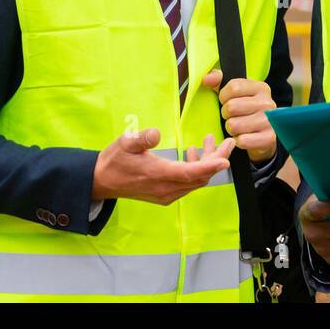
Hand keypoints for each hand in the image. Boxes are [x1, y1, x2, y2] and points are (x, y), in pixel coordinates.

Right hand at [92, 127, 235, 205]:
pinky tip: (192, 154)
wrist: (101, 181)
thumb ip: (141, 139)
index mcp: (158, 175)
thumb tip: (155, 133)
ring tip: (208, 142)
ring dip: (207, 163)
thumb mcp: (124, 143)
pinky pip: (188, 184)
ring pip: (196, 181)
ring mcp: (167, 194)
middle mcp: (166, 189)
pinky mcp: (165, 195)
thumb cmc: (114, 160)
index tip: (226, 158)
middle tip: (228, 142)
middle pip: (200, 177)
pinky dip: (197, 170)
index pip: (191, 173)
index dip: (210, 166)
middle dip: (216, 160)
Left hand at [204, 68, 276, 162]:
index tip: (227, 100)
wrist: (263, 132)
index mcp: (260, 87)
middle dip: (226, 114)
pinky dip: (238, 141)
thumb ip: (218, 81)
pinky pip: (242, 140)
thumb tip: (207, 79)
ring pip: (234, 125)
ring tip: (239, 127)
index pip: (233, 87)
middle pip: (231, 107)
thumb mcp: (234, 92)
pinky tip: (244, 136)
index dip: (224, 96)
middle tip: (233, 116)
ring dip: (231, 129)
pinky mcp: (269, 138)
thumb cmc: (246, 110)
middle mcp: (267, 102)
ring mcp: (270, 121)